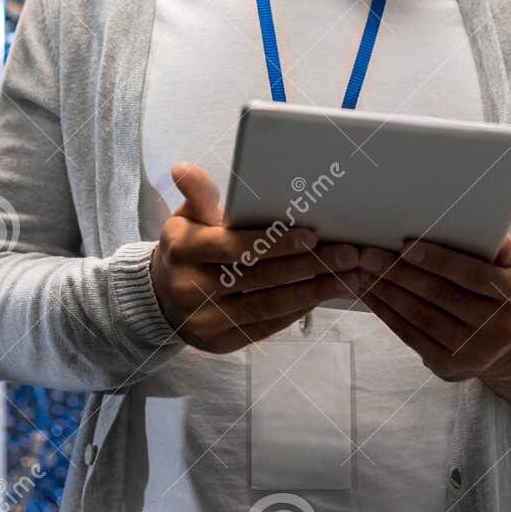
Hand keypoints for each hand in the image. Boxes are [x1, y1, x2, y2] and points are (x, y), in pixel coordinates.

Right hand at [149, 161, 361, 352]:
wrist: (162, 298)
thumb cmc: (188, 249)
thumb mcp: (186, 219)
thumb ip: (197, 194)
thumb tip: (183, 168)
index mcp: (183, 251)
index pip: (234, 248)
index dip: (274, 243)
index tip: (312, 236)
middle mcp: (190, 288)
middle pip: (258, 277)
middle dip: (308, 266)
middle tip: (348, 255)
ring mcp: (205, 321)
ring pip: (268, 306)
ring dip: (313, 291)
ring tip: (348, 276)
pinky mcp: (219, 343)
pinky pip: (266, 326)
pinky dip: (297, 310)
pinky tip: (322, 295)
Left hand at [356, 235, 510, 381]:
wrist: (507, 343)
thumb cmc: (499, 291)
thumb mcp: (510, 267)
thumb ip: (496, 246)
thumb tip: (480, 223)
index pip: (471, 274)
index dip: (437, 260)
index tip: (405, 246)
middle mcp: (500, 328)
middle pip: (439, 295)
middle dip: (399, 273)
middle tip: (368, 255)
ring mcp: (475, 352)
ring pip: (420, 316)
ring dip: (386, 293)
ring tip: (363, 272)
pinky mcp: (449, 366)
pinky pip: (410, 335)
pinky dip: (386, 313)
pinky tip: (370, 295)